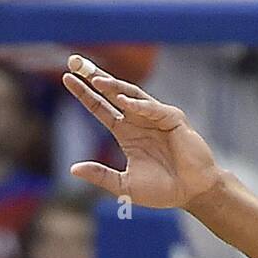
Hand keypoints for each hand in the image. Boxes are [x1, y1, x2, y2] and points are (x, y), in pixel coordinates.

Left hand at [62, 55, 221, 209]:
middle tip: (75, 63)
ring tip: (96, 80)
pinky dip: (139, 105)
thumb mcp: (123, 185)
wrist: (190, 194)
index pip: (101, 108)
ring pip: (132, 95)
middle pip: (113, 93)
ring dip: (114, 86)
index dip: (85, 94)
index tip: (67, 78)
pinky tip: (123, 101)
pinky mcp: (173, 120)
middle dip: (95, 78)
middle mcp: (139, 121)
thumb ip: (100, 175)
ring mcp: (156, 118)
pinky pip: (153, 109)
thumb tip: (72, 169)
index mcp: (126, 133)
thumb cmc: (161, 191)